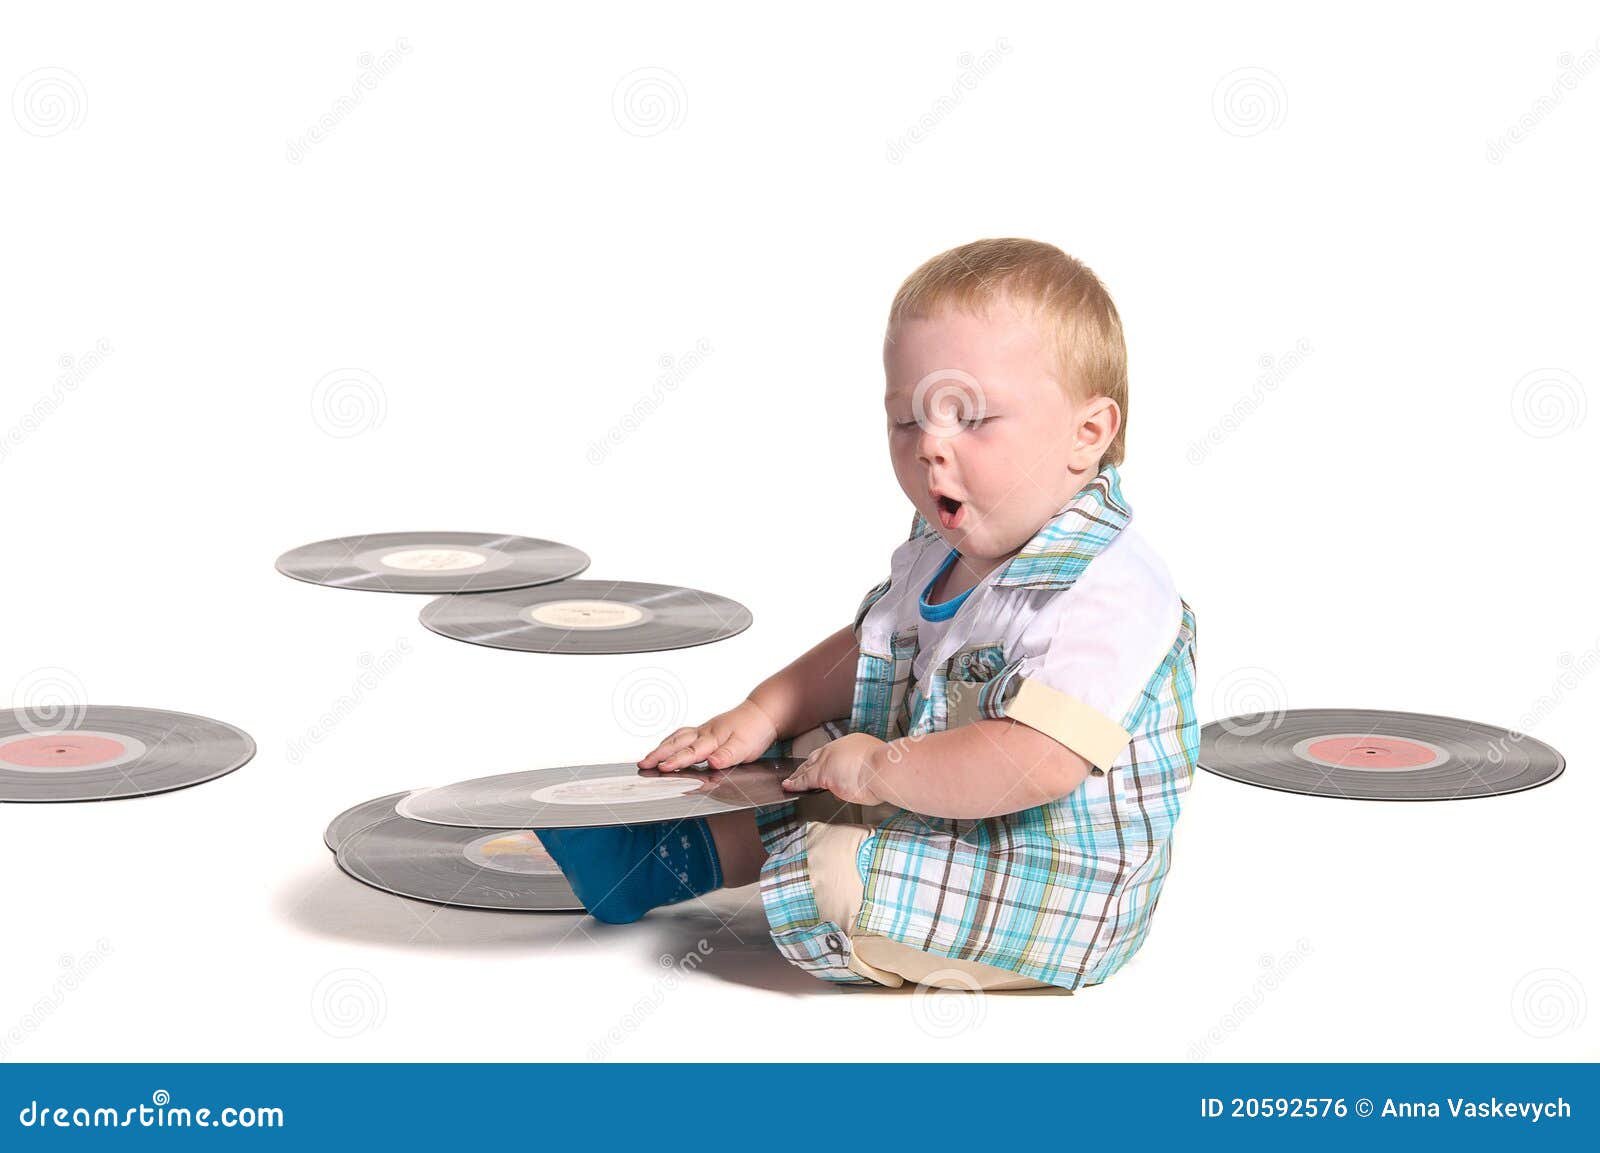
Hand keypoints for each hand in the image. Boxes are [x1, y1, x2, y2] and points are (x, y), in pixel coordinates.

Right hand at [638, 698, 780, 771]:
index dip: (676, 760)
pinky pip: (682, 734)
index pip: (691, 752)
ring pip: (677, 737)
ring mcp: (703, 730)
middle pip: (677, 743)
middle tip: (643, 763)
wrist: (763, 712)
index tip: (662, 767)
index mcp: (713, 738)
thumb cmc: (754, 730)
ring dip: (662, 747)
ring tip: (648, 757)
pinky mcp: (705, 730)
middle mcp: (705, 733)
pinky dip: (671, 740)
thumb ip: (727, 755)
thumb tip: (712, 762)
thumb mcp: (746, 746)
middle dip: (659, 754)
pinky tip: (667, 745)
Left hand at [780, 733, 886, 804]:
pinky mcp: (822, 774)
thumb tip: (864, 781)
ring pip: (809, 767)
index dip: (827, 759)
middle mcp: (840, 748)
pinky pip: (805, 780)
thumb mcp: (879, 766)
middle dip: (810, 764)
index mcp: (855, 743)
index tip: (825, 765)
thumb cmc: (889, 769)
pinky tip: (789, 786)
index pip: (835, 752)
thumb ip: (868, 772)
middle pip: (818, 756)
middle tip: (801, 771)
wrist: (885, 769)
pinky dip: (796, 783)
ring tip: (791, 780)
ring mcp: (829, 760)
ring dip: (800, 774)